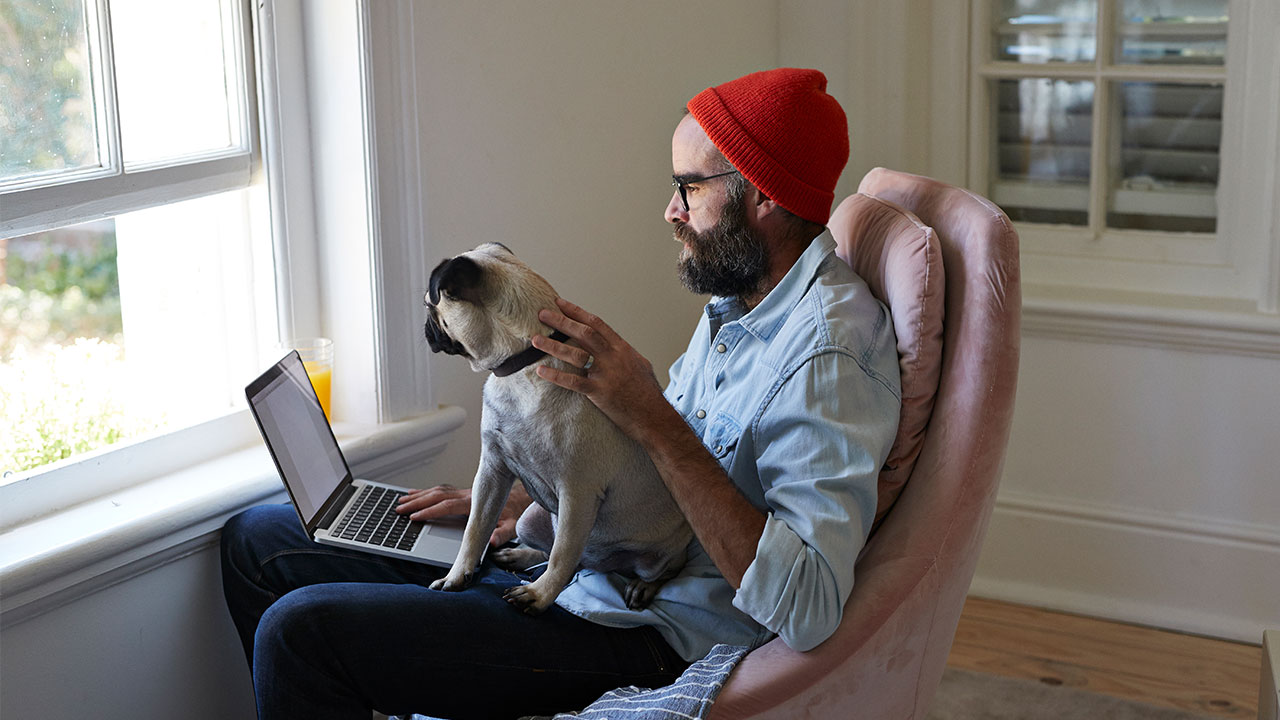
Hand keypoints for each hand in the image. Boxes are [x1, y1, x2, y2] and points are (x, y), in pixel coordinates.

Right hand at [397, 483, 532, 546]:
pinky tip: (418, 494)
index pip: (448, 506)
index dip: (430, 512)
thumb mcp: (513, 526)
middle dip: (416, 503)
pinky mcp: (465, 492)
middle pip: (437, 496)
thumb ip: (503, 534)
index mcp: (474, 503)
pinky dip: (428, 491)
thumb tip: (493, 543)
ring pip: (437, 491)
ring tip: (401, 501)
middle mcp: (467, 495)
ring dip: (419, 495)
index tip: (414, 518)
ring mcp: (465, 492)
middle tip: (399, 510)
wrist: (524, 498)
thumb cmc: (518, 512)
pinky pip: (442, 490)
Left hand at [532, 298, 674, 441]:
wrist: (654, 417)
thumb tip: (611, 346)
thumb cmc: (647, 393)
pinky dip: (555, 376)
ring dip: (553, 345)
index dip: (576, 312)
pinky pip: (573, 382)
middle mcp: (613, 357)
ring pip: (575, 354)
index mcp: (622, 348)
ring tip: (535, 339)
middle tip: (542, 313)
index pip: (596, 323)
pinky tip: (541, 371)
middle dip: (561, 321)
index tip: (560, 303)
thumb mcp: (639, 365)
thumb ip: (622, 353)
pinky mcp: (600, 393)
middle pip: (584, 333)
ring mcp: (606, 374)